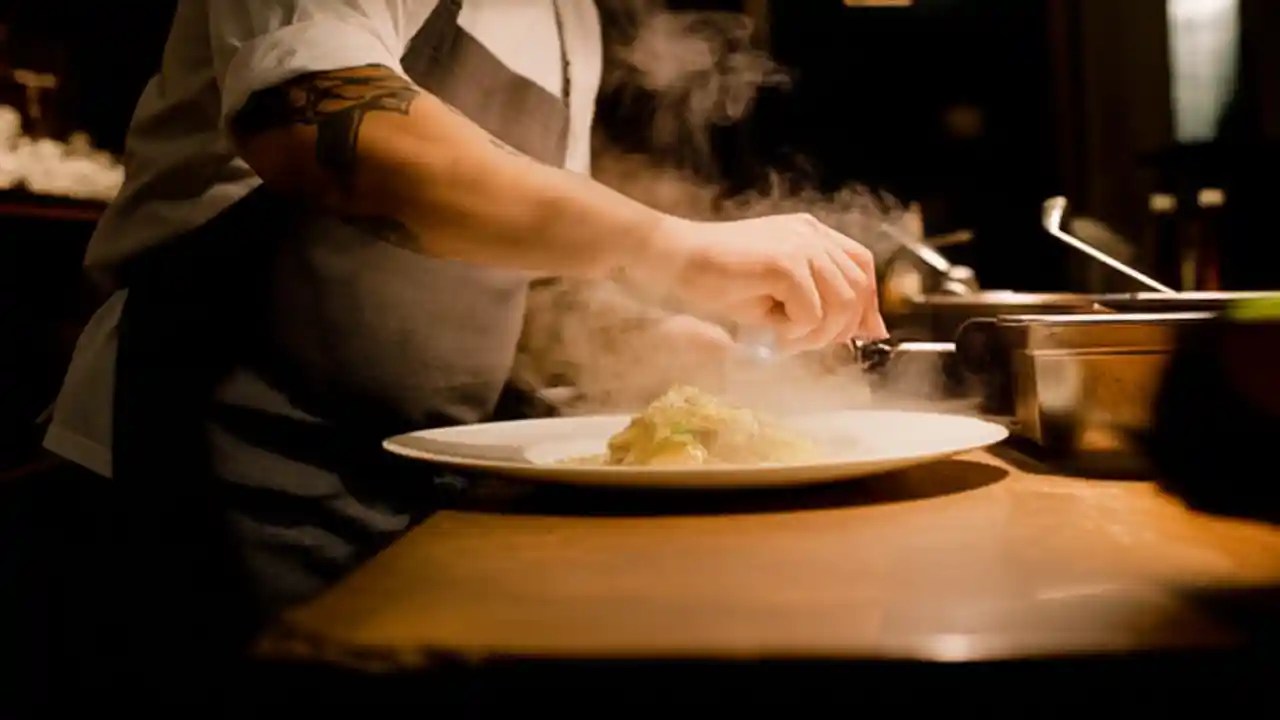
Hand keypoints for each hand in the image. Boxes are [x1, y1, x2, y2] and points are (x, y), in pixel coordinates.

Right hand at [646, 214, 888, 351]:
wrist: (676, 257)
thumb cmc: (717, 277)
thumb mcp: (776, 291)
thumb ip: (818, 301)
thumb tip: (865, 331)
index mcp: (811, 233)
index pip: (861, 265)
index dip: (867, 303)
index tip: (861, 333)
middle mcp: (812, 234)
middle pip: (857, 289)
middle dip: (841, 328)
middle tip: (805, 343)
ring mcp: (800, 246)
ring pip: (841, 305)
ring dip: (817, 334)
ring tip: (786, 339)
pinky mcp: (784, 263)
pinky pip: (812, 314)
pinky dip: (796, 333)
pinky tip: (772, 332)